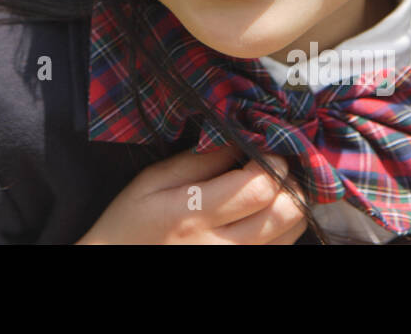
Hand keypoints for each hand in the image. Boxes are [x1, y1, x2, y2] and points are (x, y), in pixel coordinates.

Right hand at [75, 146, 307, 244]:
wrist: (118, 261)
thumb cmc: (132, 221)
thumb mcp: (152, 181)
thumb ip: (197, 161)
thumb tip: (240, 141)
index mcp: (193, 215)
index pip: (258, 188)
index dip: (273, 163)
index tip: (267, 151)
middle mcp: (219, 246)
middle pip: (284, 214)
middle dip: (292, 183)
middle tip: (277, 167)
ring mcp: (233, 262)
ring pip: (290, 234)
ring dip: (291, 205)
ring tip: (273, 187)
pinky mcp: (240, 269)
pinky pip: (279, 249)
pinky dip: (283, 228)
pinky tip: (264, 212)